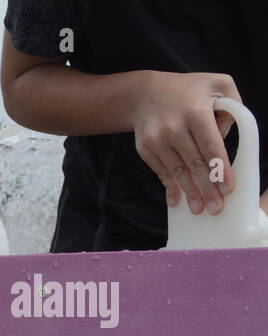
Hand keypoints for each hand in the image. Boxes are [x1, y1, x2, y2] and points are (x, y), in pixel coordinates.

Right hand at [131, 71, 241, 214]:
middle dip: (206, 188)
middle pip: (194, 164)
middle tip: (216, 208)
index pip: (211, 146)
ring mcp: (157, 140)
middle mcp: (173, 128)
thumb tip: (228, 137)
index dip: (220, 170)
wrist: (144, 94)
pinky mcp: (146, 149)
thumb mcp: (217, 84)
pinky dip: (170, 187)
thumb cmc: (187, 89)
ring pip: (177, 172)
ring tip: (199, 209)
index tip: (228, 189)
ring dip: (189, 193)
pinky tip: (178, 200)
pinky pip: (161, 172)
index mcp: (195, 112)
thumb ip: (233, 105)